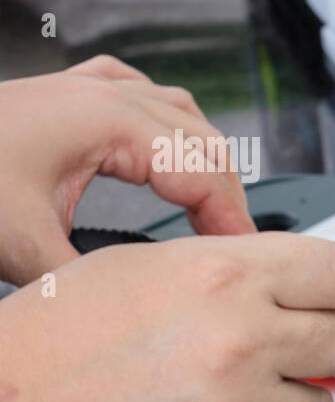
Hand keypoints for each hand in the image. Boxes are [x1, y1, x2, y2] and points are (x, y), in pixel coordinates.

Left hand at [0, 55, 255, 286]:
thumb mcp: (21, 250)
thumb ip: (91, 283)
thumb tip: (137, 312)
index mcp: (108, 122)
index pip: (205, 171)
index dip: (234, 221)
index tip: (244, 261)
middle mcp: (105, 95)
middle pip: (204, 141)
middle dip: (227, 196)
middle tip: (232, 249)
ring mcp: (83, 88)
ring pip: (179, 114)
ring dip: (202, 160)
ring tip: (208, 208)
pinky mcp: (63, 95)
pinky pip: (139, 94)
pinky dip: (165, 124)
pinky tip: (160, 145)